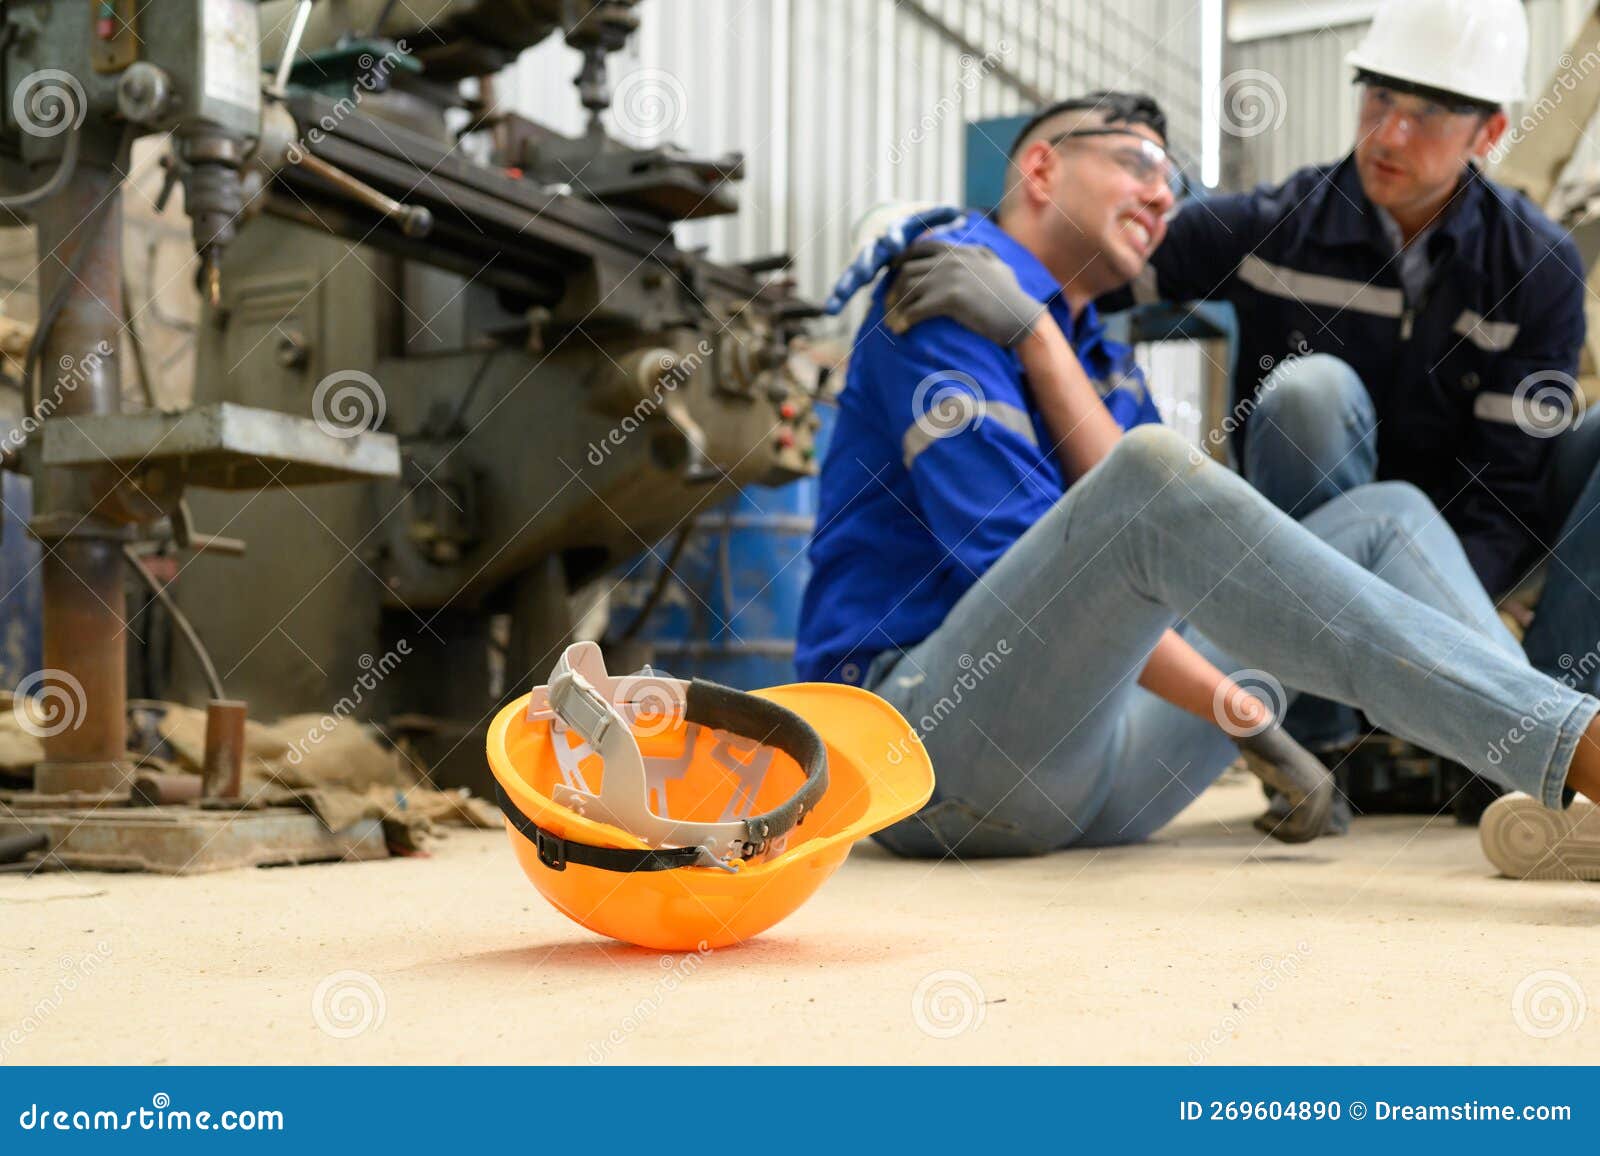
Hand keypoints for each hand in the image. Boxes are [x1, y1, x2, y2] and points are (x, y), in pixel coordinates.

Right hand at [822, 206, 964, 314]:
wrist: (884, 223)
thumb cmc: (909, 225)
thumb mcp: (922, 218)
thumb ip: (938, 216)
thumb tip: (958, 213)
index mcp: (891, 232)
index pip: (893, 234)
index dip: (894, 238)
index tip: (896, 244)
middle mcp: (873, 245)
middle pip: (868, 254)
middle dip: (865, 263)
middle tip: (863, 273)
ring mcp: (862, 260)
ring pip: (851, 273)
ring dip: (844, 286)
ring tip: (836, 300)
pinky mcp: (856, 273)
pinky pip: (845, 286)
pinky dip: (837, 297)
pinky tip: (829, 310)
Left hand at [883, 240, 1047, 347]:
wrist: (1021, 315)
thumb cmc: (1011, 295)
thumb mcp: (995, 265)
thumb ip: (980, 254)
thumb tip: (976, 249)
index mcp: (957, 250)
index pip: (918, 249)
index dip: (899, 263)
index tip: (891, 278)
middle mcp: (951, 259)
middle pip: (906, 271)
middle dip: (893, 291)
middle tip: (887, 309)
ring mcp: (950, 277)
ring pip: (907, 289)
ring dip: (894, 308)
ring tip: (891, 323)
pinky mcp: (951, 298)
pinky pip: (916, 308)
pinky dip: (904, 320)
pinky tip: (901, 330)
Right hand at [1235, 726, 1334, 843]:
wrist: (1256, 735)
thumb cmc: (1261, 752)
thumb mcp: (1280, 775)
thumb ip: (1289, 796)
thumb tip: (1292, 825)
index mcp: (1324, 782)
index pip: (1320, 821)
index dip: (1295, 831)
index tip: (1270, 827)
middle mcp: (1327, 787)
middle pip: (1315, 829)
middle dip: (1287, 836)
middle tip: (1262, 826)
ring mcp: (1319, 792)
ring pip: (1306, 832)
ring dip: (1279, 834)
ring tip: (1259, 823)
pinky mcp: (1308, 796)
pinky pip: (1298, 828)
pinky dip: (1276, 830)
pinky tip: (1259, 820)